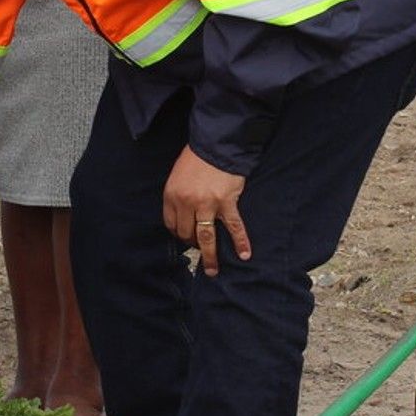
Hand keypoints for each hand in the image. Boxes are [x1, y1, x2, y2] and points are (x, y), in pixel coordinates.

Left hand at [162, 147, 249, 276]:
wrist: (217, 143)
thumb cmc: (196, 157)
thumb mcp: (177, 175)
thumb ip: (178, 195)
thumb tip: (184, 216)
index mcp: (172, 195)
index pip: (171, 223)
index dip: (177, 232)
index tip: (184, 235)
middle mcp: (187, 203)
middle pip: (186, 233)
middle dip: (192, 243)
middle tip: (199, 249)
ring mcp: (207, 205)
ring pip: (206, 237)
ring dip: (209, 256)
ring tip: (212, 271)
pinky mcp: (227, 203)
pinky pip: (234, 227)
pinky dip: (240, 242)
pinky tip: (244, 255)